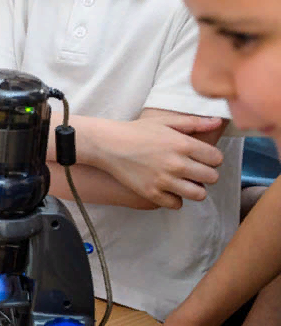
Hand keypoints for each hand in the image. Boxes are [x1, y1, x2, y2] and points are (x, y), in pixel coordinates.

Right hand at [92, 115, 222, 208]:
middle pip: (212, 177)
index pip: (217, 159)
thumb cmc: (137, 131)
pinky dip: (175, 198)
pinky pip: (177, 204)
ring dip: (194, 188)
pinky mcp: (151, 193)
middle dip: (205, 173)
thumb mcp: (165, 121)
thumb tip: (218, 122)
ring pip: (199, 194)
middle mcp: (177, 164)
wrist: (108, 144)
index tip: (201, 157)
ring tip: (184, 181)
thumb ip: (194, 122)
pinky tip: (168, 188)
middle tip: (193, 169)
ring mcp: (164, 180)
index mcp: (183, 144)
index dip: (211, 158)